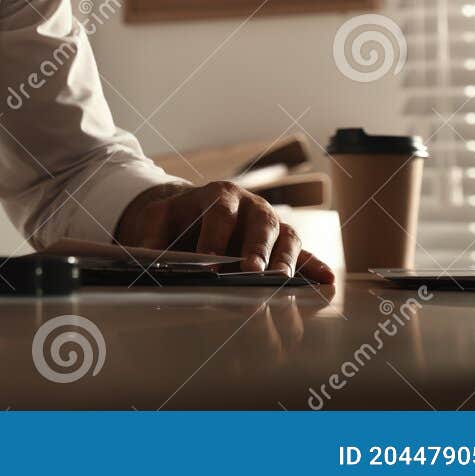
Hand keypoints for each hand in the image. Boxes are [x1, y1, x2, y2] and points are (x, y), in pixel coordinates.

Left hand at [114, 180, 335, 282]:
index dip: (215, 234)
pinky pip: (302, 254)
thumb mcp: (156, 219)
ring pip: (286, 237)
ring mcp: (271, 224)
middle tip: (251, 271)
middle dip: (256, 247)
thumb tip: (148, 262)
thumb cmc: (176, 218)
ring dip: (286, 259)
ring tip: (281, 281)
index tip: (208, 258)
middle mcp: (251, 206)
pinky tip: (325, 280)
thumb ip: (151, 238)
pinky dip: (314, 266)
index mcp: (219, 194)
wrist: (194, 213)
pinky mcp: (282, 244)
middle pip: (260, 222)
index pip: (220, 212)